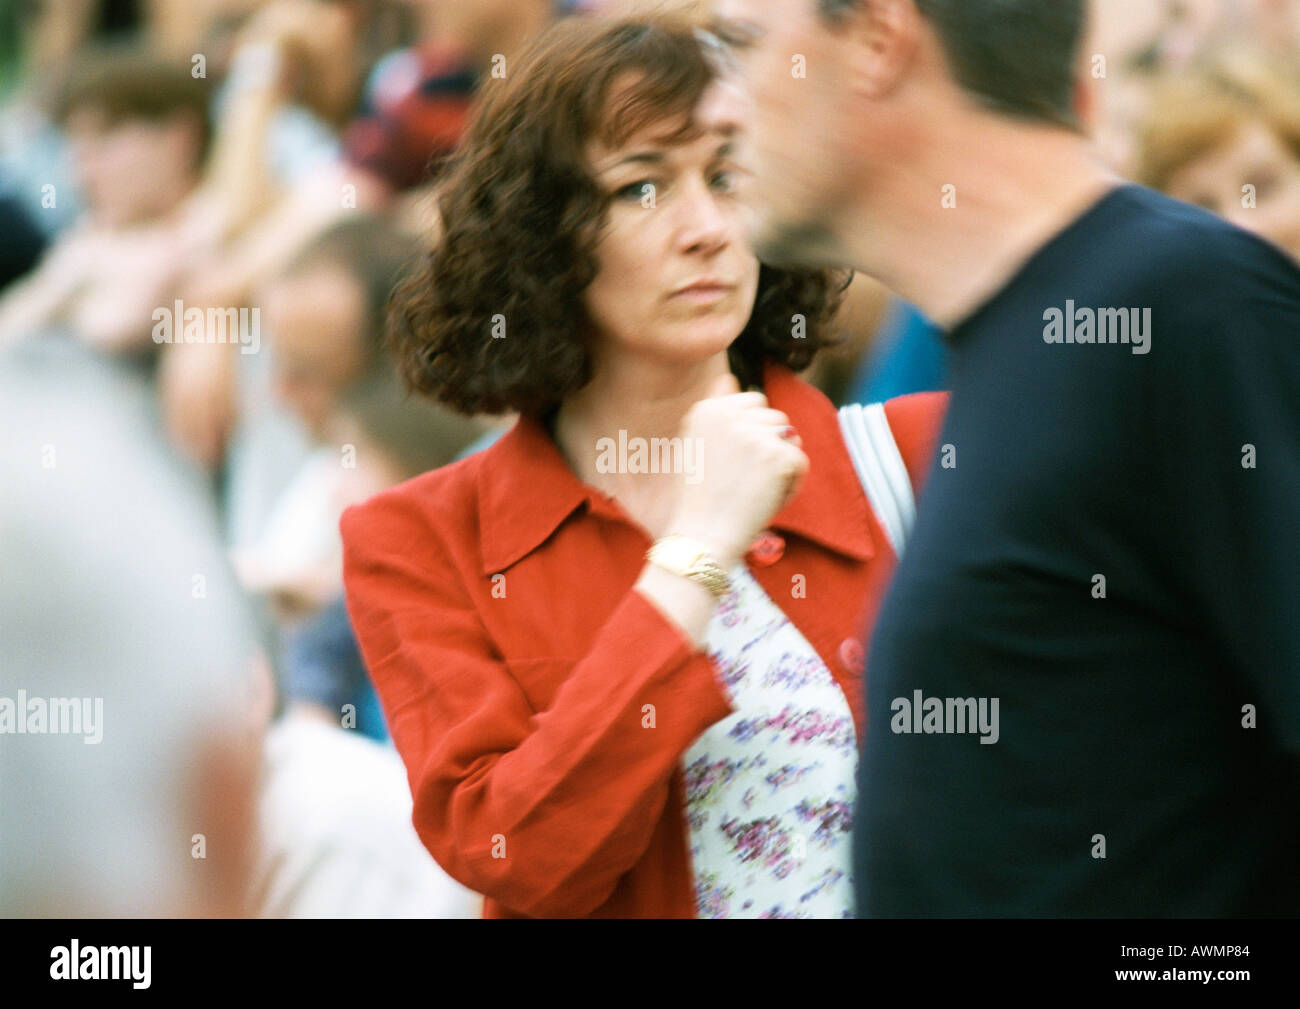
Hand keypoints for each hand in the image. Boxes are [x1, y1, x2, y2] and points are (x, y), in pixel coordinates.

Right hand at [665, 371, 806, 566]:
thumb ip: (714, 411)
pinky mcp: (778, 455)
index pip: (751, 402)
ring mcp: (755, 433)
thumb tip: (729, 378)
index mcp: (707, 409)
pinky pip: (800, 461)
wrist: (702, 536)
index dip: (749, 434)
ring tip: (755, 490)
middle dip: (768, 446)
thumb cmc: (698, 499)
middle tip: (744, 480)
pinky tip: (767, 500)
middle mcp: (730, 414)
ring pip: (789, 436)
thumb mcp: (693, 445)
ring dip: (781, 463)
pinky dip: (791, 485)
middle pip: (773, 417)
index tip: (733, 463)